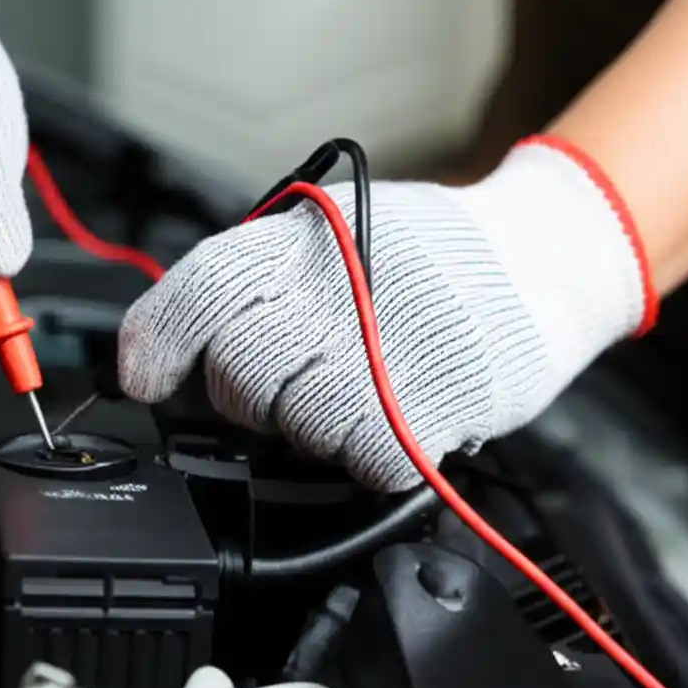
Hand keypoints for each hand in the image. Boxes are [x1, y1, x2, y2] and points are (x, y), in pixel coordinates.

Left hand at [118, 141, 654, 490]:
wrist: (544, 259)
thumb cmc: (431, 255)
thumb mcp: (336, 227)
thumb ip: (262, 270)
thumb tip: (171, 334)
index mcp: (307, 236)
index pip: (205, 286)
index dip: (158, 339)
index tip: (144, 378)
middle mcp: (340, 288)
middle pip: (238, 371)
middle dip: (246, 394)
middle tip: (284, 383)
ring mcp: (387, 348)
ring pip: (295, 424)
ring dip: (312, 423)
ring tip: (354, 389)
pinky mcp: (436, 405)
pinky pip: (360, 460)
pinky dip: (364, 453)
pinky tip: (387, 418)